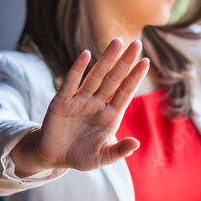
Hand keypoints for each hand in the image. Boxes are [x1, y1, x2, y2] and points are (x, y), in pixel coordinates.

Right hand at [12, 38, 148, 176]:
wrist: (54, 157)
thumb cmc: (81, 156)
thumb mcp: (102, 158)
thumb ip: (119, 151)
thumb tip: (136, 144)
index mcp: (110, 115)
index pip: (126, 92)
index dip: (135, 78)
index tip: (146, 62)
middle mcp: (97, 104)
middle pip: (114, 79)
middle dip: (125, 62)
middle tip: (137, 43)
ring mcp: (80, 100)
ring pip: (96, 76)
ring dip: (106, 59)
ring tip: (117, 42)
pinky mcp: (62, 101)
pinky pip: (71, 82)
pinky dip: (78, 69)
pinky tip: (86, 55)